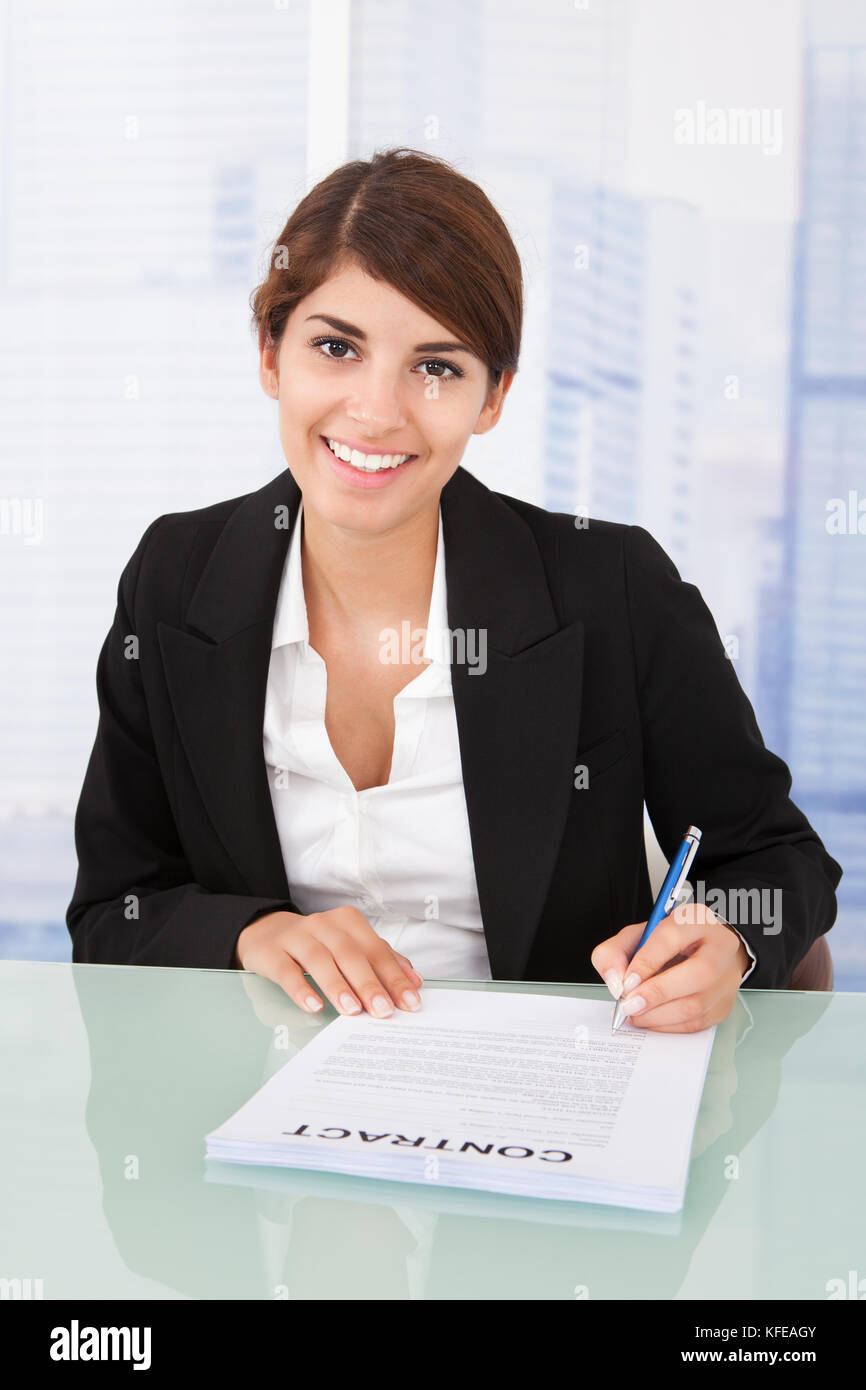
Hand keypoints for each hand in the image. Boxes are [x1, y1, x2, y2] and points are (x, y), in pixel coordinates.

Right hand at [233, 907, 423, 1018]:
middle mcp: (324, 925)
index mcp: (349, 922)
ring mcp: (297, 937)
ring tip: (352, 1010)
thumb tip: (414, 981)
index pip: (377, 950)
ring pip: (320, 960)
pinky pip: (287, 971)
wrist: (267, 932)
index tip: (410, 1002)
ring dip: (338, 986)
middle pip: (350, 954)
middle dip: (370, 983)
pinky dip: (301, 989)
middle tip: (384, 1010)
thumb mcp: (349, 946)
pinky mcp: (272, 953)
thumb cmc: (319, 944)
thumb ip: (381, 960)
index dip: (395, 977)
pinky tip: (314, 1006)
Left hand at [591, 902, 749, 1032]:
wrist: (698, 952)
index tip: (625, 981)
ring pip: (698, 1004)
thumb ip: (615, 952)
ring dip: (659, 1015)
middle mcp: (720, 946)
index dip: (646, 962)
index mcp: (695, 920)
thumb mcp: (636, 936)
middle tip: (629, 1004)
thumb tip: (615, 981)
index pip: (673, 938)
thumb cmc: (666, 944)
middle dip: (656, 994)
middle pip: (697, 974)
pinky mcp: (725, 1004)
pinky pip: (698, 1023)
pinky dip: (669, 1026)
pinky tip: (652, 1018)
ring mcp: (728, 977)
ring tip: (635, 1013)